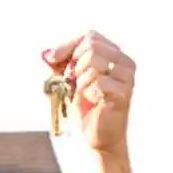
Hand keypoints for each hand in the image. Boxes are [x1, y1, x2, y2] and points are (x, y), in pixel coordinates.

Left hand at [43, 31, 135, 155]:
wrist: (97, 136)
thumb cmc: (85, 108)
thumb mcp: (67, 82)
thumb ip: (58, 66)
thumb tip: (45, 54)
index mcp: (113, 55)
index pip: (90, 36)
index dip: (68, 46)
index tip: (52, 60)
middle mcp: (124, 61)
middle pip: (91, 46)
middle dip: (74, 65)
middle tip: (73, 83)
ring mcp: (127, 76)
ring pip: (94, 62)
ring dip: (80, 81)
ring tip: (83, 94)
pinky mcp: (124, 92)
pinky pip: (99, 82)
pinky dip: (88, 92)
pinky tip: (93, 101)